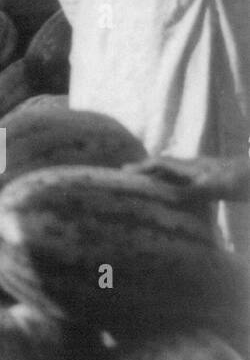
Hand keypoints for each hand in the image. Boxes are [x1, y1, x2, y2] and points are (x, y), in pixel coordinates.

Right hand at [122, 155, 249, 201]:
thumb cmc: (235, 180)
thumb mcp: (211, 188)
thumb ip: (187, 192)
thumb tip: (163, 195)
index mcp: (189, 167)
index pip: (159, 163)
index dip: (141, 167)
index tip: (123, 171)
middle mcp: (193, 168)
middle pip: (164, 166)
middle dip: (146, 171)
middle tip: (128, 177)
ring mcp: (202, 173)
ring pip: (175, 174)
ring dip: (159, 178)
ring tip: (145, 186)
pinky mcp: (211, 181)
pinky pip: (186, 182)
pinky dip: (174, 186)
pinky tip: (176, 196)